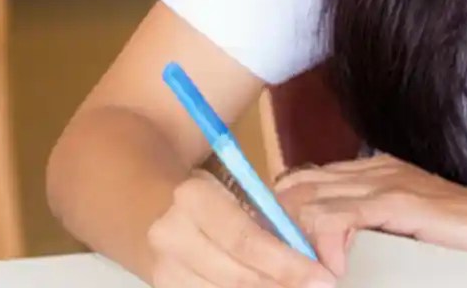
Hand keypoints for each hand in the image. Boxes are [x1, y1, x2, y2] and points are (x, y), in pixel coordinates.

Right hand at [148, 169, 336, 287]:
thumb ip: (268, 214)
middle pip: (237, 276)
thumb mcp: (232, 187)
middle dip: (284, 286)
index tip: (323, 277)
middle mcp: (172, 236)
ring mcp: (163, 270)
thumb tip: (313, 251)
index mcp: (194, 198)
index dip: (288, 265)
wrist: (142, 205)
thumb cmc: (204, 193)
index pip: (247, 241)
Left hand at [275, 154, 466, 275]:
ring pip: (308, 199)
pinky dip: (324, 243)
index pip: (303, 178)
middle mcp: (372, 168)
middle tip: (277, 258)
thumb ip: (371, 220)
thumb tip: (335, 247)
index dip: (280, 208)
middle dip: (277, 222)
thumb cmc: (461, 230)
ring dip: (294, 237)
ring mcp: (383, 181)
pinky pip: (338, 217)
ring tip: (298, 268)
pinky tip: (333, 267)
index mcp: (372, 168)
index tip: (274, 241)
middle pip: (296, 185)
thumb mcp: (405, 220)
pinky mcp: (396, 201)